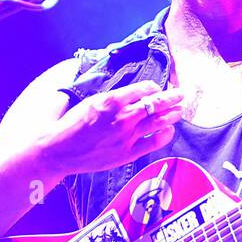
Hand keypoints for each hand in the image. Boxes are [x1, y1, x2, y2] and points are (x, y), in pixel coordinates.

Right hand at [39, 81, 183, 178]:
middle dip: (171, 97)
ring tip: (180, 111)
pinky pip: (153, 143)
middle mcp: (122, 117)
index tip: (158, 88)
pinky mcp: (127, 153)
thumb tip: (132, 93)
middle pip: (156, 104)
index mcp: (112, 100)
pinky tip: (168, 131)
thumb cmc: (72, 123)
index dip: (154, 88)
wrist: (60, 149)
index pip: (143, 89)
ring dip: (172, 115)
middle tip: (181, 94)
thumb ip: (113, 98)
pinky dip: (164, 135)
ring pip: (158, 122)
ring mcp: (127, 136)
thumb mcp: (92, 101)